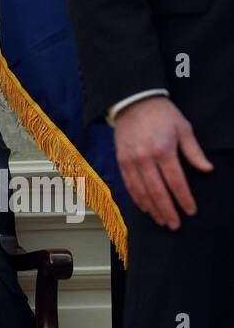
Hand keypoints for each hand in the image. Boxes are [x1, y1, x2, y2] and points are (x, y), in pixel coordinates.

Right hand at [113, 96, 213, 229]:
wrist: (134, 103)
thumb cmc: (162, 115)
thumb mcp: (184, 128)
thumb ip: (194, 151)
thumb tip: (206, 169)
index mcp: (163, 151)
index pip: (176, 181)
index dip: (184, 198)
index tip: (190, 210)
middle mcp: (145, 160)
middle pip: (157, 192)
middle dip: (167, 210)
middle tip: (174, 224)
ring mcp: (131, 162)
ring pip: (141, 192)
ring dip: (152, 209)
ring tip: (161, 220)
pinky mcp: (121, 163)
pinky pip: (129, 186)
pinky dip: (137, 199)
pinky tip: (145, 208)